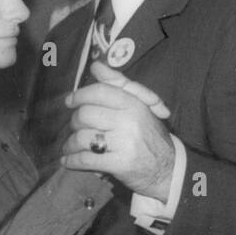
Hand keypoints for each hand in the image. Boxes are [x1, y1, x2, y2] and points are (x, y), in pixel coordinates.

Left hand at [61, 62, 175, 199]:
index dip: (79, 95)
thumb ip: (117, 85)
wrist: (168, 168)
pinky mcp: (119, 164)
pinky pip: (85, 159)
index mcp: (134, 104)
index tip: (69, 101)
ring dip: (70, 145)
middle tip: (74, 128)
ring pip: (82, 137)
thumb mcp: (139, 106)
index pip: (100, 92)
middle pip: (85, 114)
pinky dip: (72, 161)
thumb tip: (96, 66)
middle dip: (74, 122)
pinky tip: (68, 161)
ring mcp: (125, 143)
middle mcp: (130, 120)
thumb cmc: (148, 135)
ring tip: (69, 148)